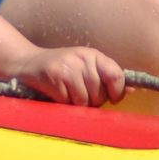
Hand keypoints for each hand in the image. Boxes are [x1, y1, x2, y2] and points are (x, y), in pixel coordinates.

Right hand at [1, 43, 126, 106]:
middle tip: (81, 96)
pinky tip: (57, 95)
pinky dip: (64, 104)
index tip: (112, 99)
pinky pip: (69, 102)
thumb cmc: (60, 69)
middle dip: (92, 101)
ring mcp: (68, 66)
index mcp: (93, 54)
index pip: (116, 75)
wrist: (26, 63)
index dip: (117, 92)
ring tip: (69, 95)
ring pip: (85, 100)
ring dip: (77, 104)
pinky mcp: (54, 76)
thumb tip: (132, 90)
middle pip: (100, 93)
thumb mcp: (85, 67)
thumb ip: (106, 77)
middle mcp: (82, 58)